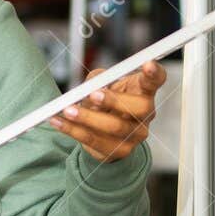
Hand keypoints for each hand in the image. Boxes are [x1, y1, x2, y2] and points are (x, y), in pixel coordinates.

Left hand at [49, 61, 165, 162]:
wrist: (103, 135)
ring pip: (115, 126)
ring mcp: (135, 135)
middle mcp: (145, 114)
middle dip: (115, 100)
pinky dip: (73, 130)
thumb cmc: (104, 102)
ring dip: (88, 117)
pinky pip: (95, 141)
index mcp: (144, 91)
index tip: (147, 64)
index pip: (156, 81)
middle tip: (93, 94)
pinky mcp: (120, 151)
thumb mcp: (102, 84)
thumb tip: (91, 87)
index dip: (154, 73)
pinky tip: (58, 122)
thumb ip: (98, 79)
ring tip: (68, 110)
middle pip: (140, 107)